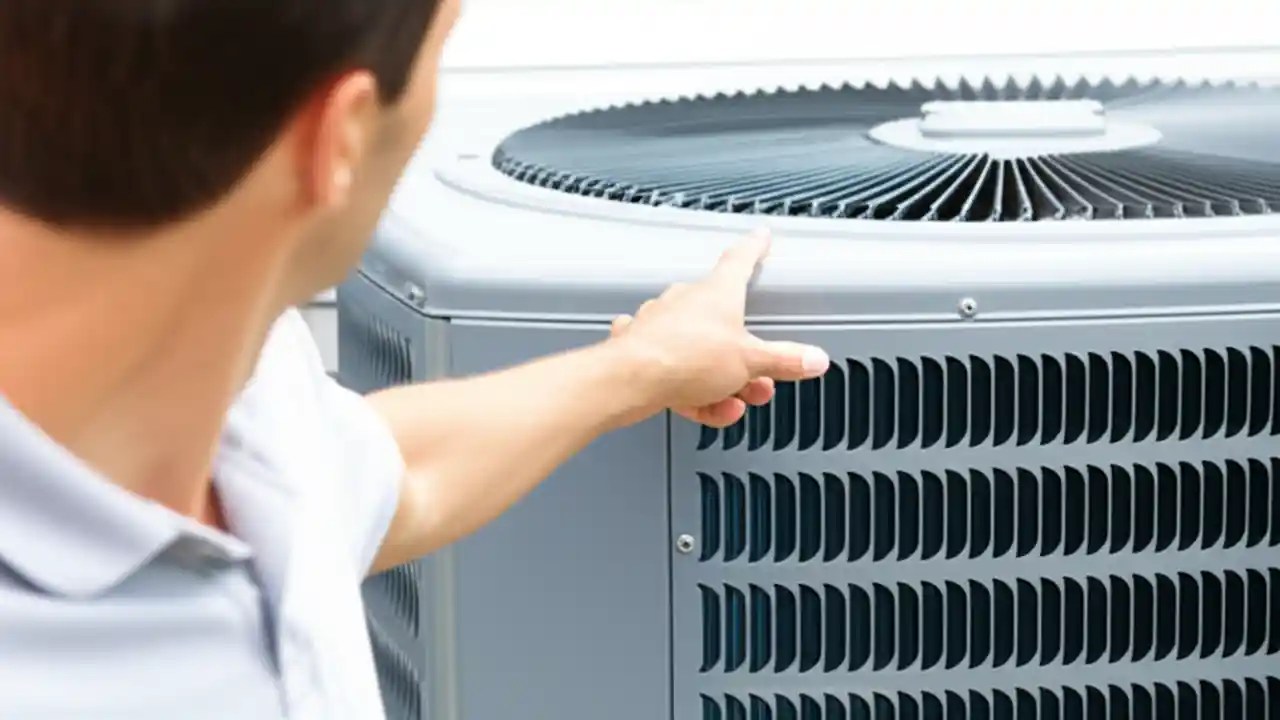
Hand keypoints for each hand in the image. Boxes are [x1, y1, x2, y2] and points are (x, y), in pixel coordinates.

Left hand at [608, 228, 829, 427]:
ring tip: (727, 404)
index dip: (755, 248)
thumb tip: (813, 358)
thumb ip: (784, 360)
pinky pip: (671, 369)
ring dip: (717, 382)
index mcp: (716, 292)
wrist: (630, 380)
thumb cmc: (684, 357)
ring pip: (698, 352)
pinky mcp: (640, 350)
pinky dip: (686, 390)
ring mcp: (660, 325)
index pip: (740, 260)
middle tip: (757, 384)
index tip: (762, 237)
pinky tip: (691, 401)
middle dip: (743, 358)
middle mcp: (685, 302)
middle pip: (724, 324)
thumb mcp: (749, 362)